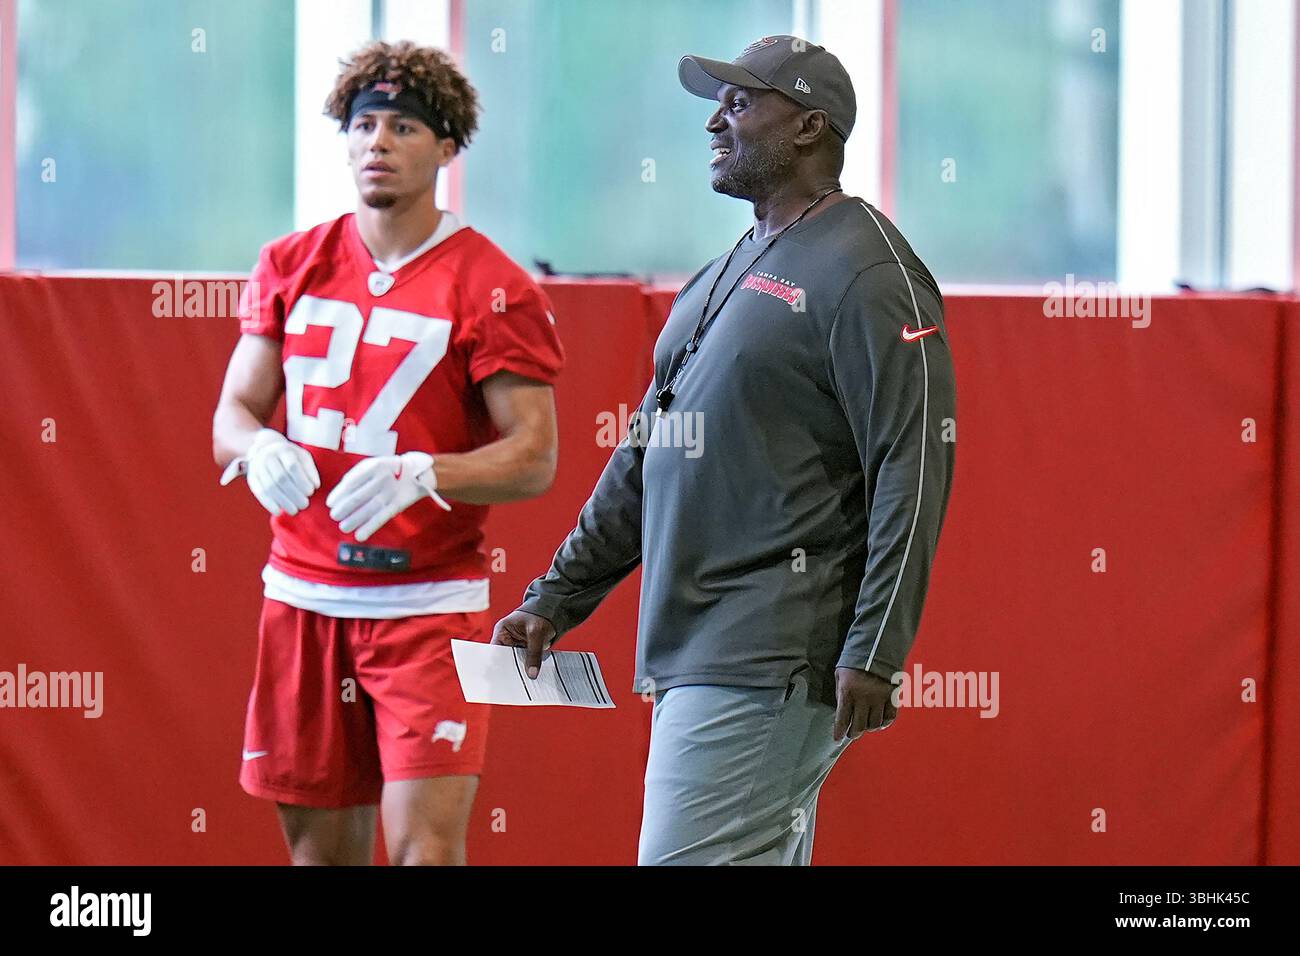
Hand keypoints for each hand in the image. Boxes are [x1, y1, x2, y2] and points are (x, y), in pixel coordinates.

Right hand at [223, 428, 320, 516]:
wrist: (266, 448)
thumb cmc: (291, 457)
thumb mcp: (303, 457)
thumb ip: (310, 470)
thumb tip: (315, 485)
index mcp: (284, 450)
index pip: (292, 466)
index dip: (302, 481)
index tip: (311, 492)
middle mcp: (268, 456)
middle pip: (281, 478)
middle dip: (294, 494)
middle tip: (304, 505)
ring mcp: (257, 467)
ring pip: (270, 487)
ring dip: (283, 501)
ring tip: (294, 511)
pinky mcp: (252, 477)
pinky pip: (259, 492)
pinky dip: (269, 503)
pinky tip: (278, 512)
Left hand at [326, 451, 450, 541]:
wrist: (418, 471)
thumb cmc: (390, 469)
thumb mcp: (374, 464)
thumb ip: (357, 475)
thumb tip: (340, 491)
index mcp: (374, 466)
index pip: (351, 482)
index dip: (339, 494)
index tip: (330, 503)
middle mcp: (383, 478)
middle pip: (359, 496)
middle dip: (344, 508)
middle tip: (334, 516)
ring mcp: (391, 491)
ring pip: (369, 508)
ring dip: (355, 520)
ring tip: (344, 527)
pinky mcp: (398, 503)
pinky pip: (383, 517)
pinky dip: (370, 527)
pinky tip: (360, 536)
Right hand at [491, 610, 556, 678]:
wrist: (552, 613)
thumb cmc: (540, 615)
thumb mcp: (536, 633)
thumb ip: (534, 653)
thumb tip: (532, 674)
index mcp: (502, 631)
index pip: (494, 651)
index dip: (496, 664)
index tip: (501, 677)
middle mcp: (506, 639)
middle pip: (503, 659)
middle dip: (509, 670)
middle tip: (514, 682)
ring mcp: (515, 646)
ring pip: (514, 662)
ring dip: (519, 670)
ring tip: (522, 682)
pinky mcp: (524, 651)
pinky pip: (523, 662)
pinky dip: (526, 668)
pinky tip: (529, 677)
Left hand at [832, 666, 897, 740]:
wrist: (877, 647)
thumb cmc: (854, 661)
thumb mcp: (840, 674)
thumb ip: (840, 693)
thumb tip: (842, 711)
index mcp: (848, 691)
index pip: (842, 718)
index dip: (839, 731)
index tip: (837, 738)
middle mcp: (864, 697)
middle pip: (859, 725)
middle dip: (853, 733)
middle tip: (851, 734)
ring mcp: (879, 697)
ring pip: (875, 724)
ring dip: (869, 728)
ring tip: (865, 727)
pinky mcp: (892, 696)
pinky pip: (890, 717)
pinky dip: (885, 723)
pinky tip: (879, 723)